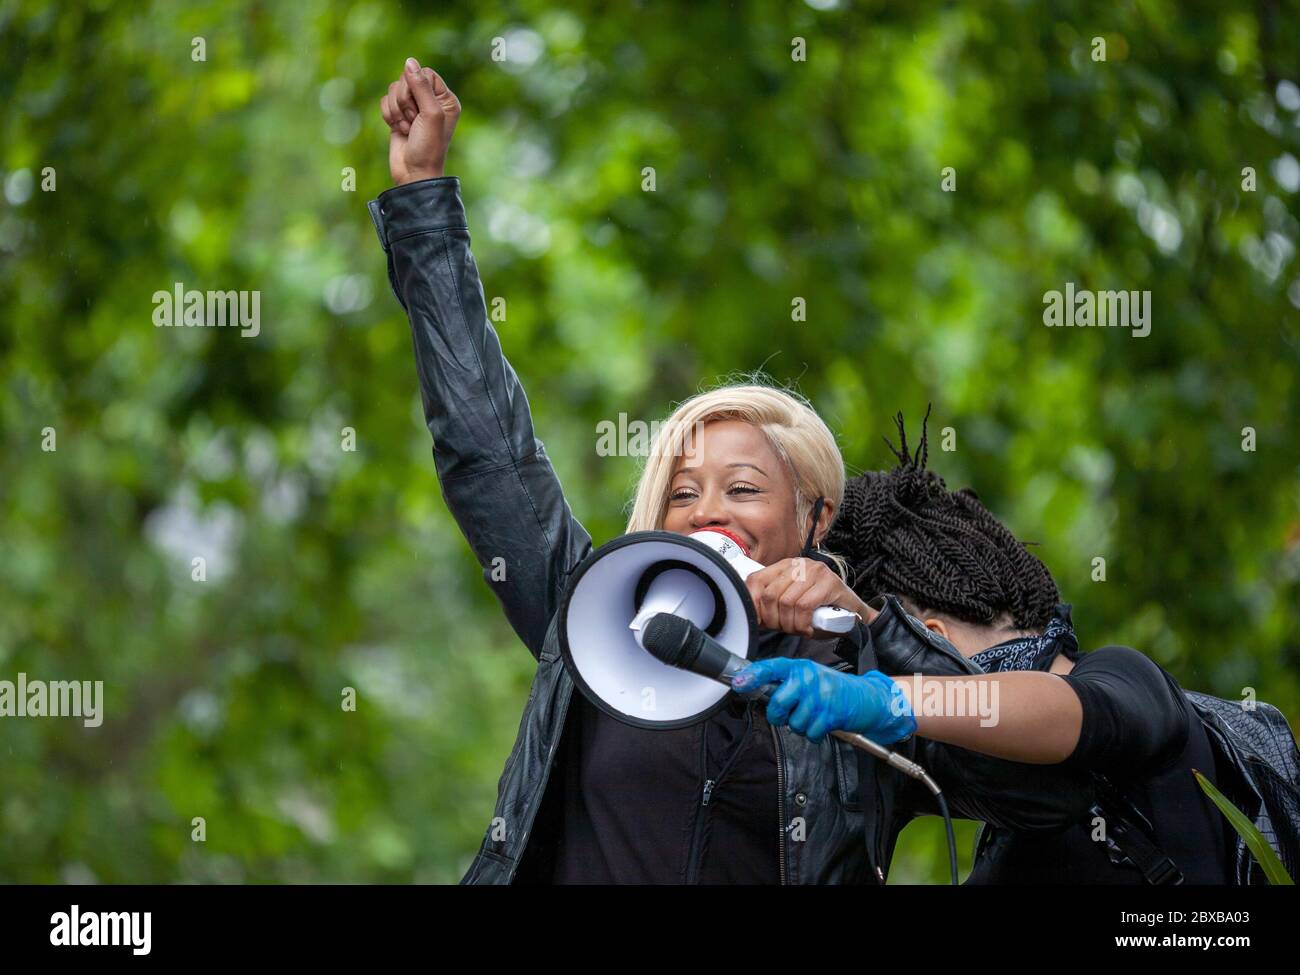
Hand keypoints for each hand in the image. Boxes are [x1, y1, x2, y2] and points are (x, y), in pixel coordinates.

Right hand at [380, 57, 460, 185]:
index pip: (424, 73)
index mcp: (445, 99)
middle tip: (413, 121)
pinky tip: (398, 130)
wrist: (413, 173)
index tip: (420, 106)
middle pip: (406, 79)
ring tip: (407, 128)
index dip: (416, 86)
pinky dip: (388, 115)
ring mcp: (413, 108)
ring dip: (397, 111)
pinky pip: (385, 101)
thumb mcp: (430, 114)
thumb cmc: (428, 148)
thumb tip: (409, 61)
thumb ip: (420, 86)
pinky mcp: (397, 116)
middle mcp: (430, 101)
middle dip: (405, 101)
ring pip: (393, 90)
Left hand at [732, 658, 914, 744]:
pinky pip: (809, 733)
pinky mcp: (830, 715)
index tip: (738, 683)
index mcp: (801, 668)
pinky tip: (821, 724)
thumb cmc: (833, 689)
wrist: (866, 698)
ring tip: (811, 717)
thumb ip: (787, 682)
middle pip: (778, 703)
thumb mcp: (810, 677)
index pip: (772, 668)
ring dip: (799, 726)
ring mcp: (820, 697)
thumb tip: (755, 689)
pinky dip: (813, 734)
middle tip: (785, 715)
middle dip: (778, 715)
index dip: (753, 676)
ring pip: (793, 722)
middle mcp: (809, 679)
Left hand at [744, 557, 876, 636]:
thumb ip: (771, 605)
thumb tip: (750, 615)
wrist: (853, 615)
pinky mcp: (829, 582)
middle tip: (785, 629)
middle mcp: (799, 564)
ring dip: (790, 624)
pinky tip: (808, 628)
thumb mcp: (790, 605)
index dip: (754, 605)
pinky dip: (803, 623)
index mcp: (785, 566)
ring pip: (787, 602)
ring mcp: (815, 571)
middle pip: (770, 595)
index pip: (756, 580)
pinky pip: (804, 606)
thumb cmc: (819, 611)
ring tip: (799, 629)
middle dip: (774, 620)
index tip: (760, 621)